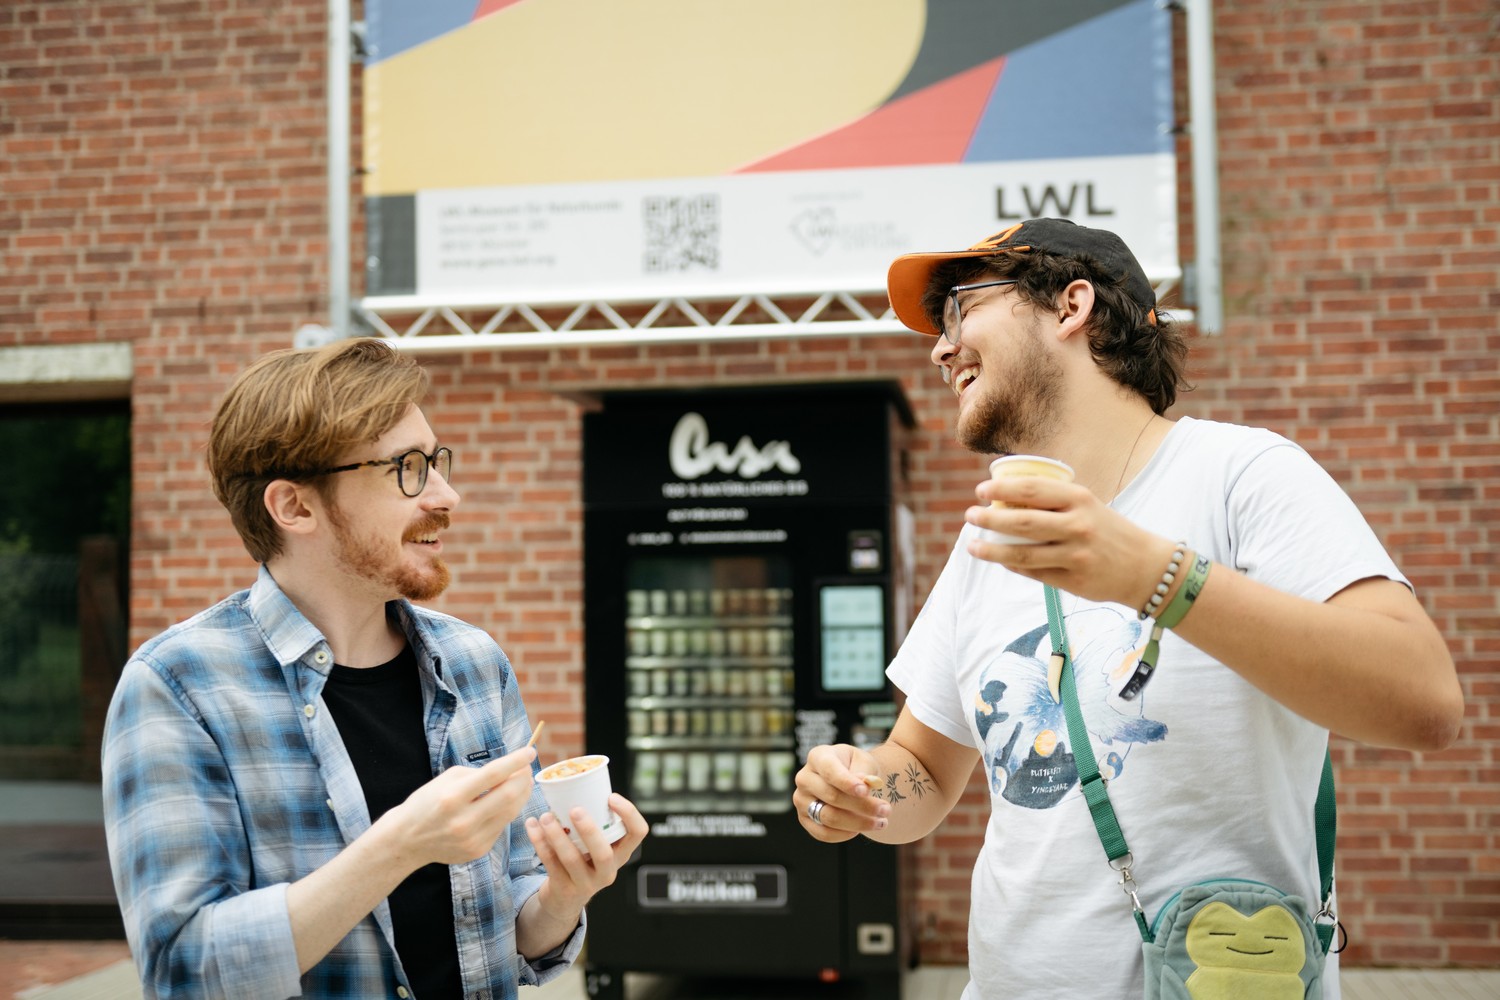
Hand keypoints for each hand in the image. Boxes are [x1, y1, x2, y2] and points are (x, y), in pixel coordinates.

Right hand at [387, 746, 537, 866]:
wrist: (407, 840)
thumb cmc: (427, 802)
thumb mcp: (447, 779)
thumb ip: (478, 774)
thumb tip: (511, 771)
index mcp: (453, 797)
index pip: (493, 774)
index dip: (515, 761)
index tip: (529, 751)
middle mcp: (463, 820)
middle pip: (509, 795)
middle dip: (523, 778)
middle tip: (527, 768)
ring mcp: (472, 839)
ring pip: (511, 812)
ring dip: (522, 794)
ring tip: (523, 782)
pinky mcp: (478, 850)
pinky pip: (501, 826)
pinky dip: (507, 811)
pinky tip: (505, 802)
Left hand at [524, 792, 648, 911]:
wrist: (564, 900)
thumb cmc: (582, 860)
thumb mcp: (596, 846)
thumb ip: (595, 823)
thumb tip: (578, 781)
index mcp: (620, 854)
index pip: (638, 833)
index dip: (629, 814)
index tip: (611, 797)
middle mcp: (607, 871)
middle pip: (603, 853)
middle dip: (589, 830)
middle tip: (575, 809)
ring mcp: (586, 883)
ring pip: (571, 859)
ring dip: (556, 835)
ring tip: (545, 816)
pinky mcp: (563, 889)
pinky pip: (550, 864)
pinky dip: (539, 842)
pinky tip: (532, 826)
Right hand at [793, 744, 887, 842]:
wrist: (849, 780)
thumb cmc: (856, 767)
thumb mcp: (864, 761)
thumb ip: (864, 771)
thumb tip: (864, 784)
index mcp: (818, 757)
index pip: (829, 770)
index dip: (847, 782)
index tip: (866, 791)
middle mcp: (804, 778)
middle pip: (832, 796)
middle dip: (862, 806)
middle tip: (886, 810)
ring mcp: (801, 800)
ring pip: (829, 817)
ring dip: (858, 823)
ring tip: (880, 822)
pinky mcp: (805, 819)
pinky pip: (823, 833)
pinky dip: (845, 834)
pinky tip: (861, 829)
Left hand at [966, 475, 1178, 609]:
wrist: (1146, 567)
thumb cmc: (1108, 531)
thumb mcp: (1087, 506)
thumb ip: (1054, 502)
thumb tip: (1005, 498)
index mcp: (1080, 499)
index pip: (1032, 490)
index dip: (1001, 489)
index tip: (980, 490)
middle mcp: (1078, 525)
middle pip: (1022, 522)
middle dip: (990, 518)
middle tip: (971, 516)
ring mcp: (1075, 555)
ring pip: (1022, 554)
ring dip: (992, 550)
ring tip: (973, 545)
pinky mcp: (1074, 581)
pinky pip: (1034, 573)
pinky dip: (1013, 567)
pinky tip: (1000, 561)